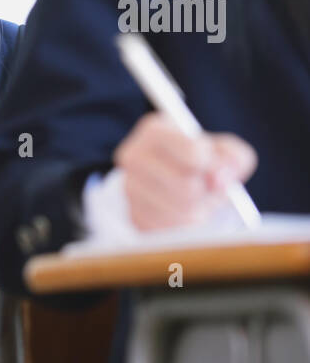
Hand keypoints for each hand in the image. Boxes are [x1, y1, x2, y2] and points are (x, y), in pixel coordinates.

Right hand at [114, 112, 257, 230]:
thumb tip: (220, 180)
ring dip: (201, 211)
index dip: (213, 166)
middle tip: (210, 187)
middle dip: (208, 193)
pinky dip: (188, 226)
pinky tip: (187, 213)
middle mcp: (134, 156)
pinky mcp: (135, 217)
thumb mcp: (222, 149)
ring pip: (183, 212)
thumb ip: (232, 157)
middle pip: (189, 187)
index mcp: (154, 131)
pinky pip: (173, 231)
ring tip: (200, 200)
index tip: (214, 166)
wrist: (174, 177)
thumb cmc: (201, 160)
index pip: (194, 153)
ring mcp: (130, 188)